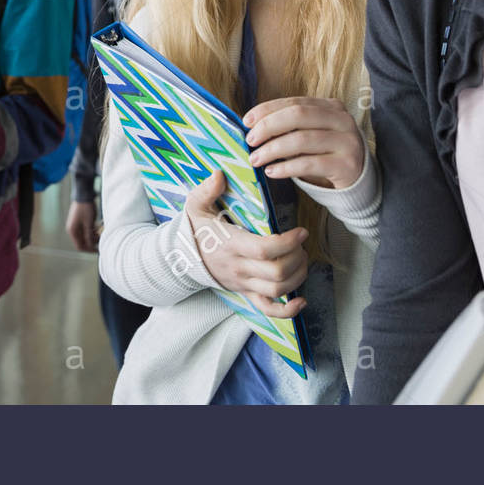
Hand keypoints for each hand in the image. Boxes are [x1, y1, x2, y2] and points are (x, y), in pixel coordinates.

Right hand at [66, 200, 97, 252]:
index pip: (80, 246)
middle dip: (92, 242)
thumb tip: (90, 246)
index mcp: (72, 231)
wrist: (84, 194)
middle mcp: (72, 229)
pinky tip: (99, 226)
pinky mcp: (79, 221)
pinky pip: (86, 229)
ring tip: (102, 232)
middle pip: (82, 241)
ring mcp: (76, 225)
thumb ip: (89, 236)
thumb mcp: (89, 223)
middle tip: (102, 240)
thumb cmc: (86, 208)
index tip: (98, 250)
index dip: (89, 249)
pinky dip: (92, 230)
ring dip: (94, 235)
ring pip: (85, 235)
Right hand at [183, 171, 307, 318]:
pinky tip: (301, 300)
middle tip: (302, 244)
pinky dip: (288, 311)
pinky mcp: (246, 294)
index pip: (264, 249)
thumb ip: (207, 190)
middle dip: (297, 258)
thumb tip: (219, 174)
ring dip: (298, 277)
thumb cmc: (195, 231)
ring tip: (302, 260)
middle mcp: (239, 268)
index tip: (301, 231)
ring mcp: (243, 283)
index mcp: (231, 245)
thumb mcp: (195, 206)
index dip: (288, 242)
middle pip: (277, 272)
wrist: (181, 260)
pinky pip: (268, 310)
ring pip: (278, 290)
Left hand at [243, 97, 364, 189]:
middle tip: (250, 141)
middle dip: (268, 126)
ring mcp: (347, 142)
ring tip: (256, 159)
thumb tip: (251, 126)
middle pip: (298, 116)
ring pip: (302, 140)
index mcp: (331, 106)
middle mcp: (342, 120)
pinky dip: (286, 168)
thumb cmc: (326, 153)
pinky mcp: (347, 165)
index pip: (294, 102)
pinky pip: (309, 164)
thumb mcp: (312, 133)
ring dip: (273, 149)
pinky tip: (272, 172)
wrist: (358, 179)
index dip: (267, 109)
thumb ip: (290, 126)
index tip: (246, 121)